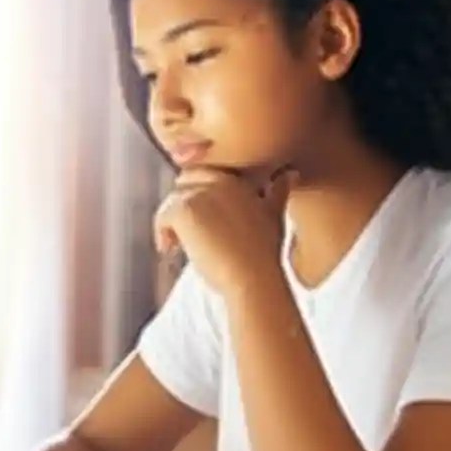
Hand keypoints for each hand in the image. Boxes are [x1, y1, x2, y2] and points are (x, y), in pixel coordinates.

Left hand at [154, 166, 296, 294]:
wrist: (253, 277)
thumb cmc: (263, 255)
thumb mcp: (274, 217)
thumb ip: (278, 193)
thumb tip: (290, 175)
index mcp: (239, 179)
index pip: (204, 173)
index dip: (197, 196)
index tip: (200, 222)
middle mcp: (220, 180)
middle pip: (184, 181)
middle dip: (181, 204)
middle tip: (183, 234)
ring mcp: (201, 193)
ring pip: (172, 199)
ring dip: (170, 221)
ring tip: (176, 245)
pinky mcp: (185, 210)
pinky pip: (163, 215)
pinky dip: (161, 232)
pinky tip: (170, 250)